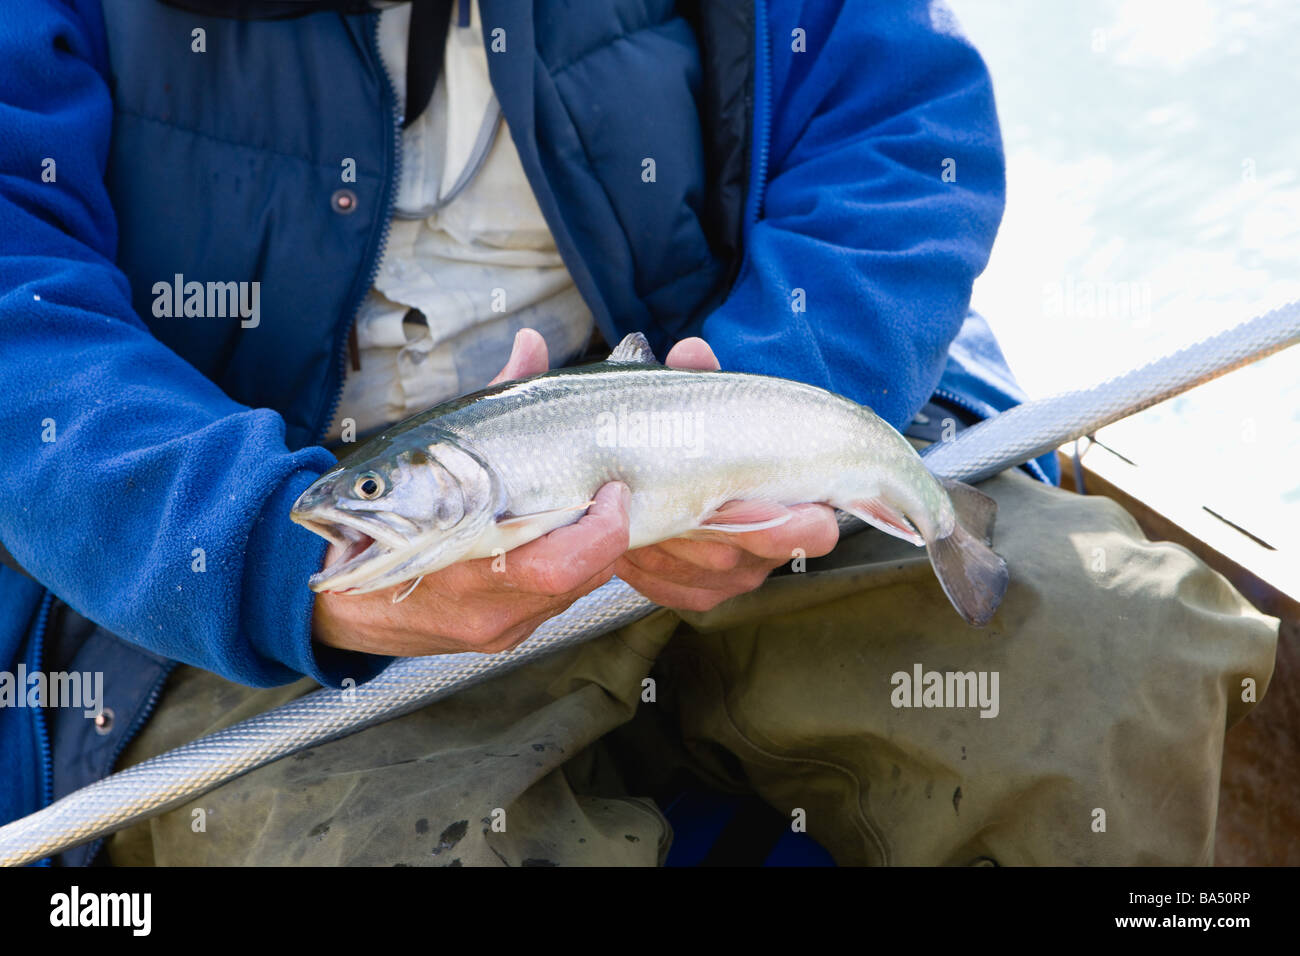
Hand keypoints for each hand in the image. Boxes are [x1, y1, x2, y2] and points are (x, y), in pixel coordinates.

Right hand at [312, 329, 628, 655]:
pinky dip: (569, 571)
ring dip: (593, 554)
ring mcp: (493, 629)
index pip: (556, 567)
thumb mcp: (430, 454)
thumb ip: (494, 400)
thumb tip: (530, 345)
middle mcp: (482, 608)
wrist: (333, 600)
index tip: (614, 492)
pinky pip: (555, 606)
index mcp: (459, 564)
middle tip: (615, 496)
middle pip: (578, 581)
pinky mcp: (501, 638)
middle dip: (608, 536)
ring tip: (590, 511)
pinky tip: (560, 538)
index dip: (600, 532)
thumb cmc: (381, 516)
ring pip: (574, 594)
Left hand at [612, 338, 839, 611]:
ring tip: (630, 513)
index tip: (762, 505)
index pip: (816, 531)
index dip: (795, 526)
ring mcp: (733, 575)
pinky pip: (674, 592)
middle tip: (671, 505)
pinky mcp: (698, 593)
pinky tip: (625, 545)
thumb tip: (693, 353)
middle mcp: (767, 550)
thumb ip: (703, 389)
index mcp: (790, 507)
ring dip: (663, 544)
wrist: (668, 490)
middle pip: (745, 553)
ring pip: (703, 572)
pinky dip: (645, 570)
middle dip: (703, 530)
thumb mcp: (704, 416)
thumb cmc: (705, 449)